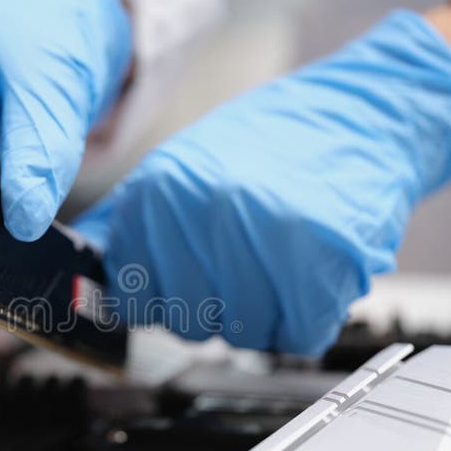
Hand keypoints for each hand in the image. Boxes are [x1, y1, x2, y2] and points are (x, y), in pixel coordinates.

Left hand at [75, 11, 450, 355]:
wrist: (363, 115)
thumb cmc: (273, 144)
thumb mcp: (182, 167)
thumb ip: (134, 224)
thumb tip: (87, 277)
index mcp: (159, 191)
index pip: (134, 300)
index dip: (166, 302)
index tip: (192, 281)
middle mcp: (204, 210)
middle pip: (188, 323)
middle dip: (218, 309)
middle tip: (249, 267)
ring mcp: (263, 234)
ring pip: (243, 335)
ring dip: (267, 315)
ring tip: (282, 264)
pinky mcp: (322, 259)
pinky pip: (297, 336)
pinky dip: (308, 319)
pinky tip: (311, 276)